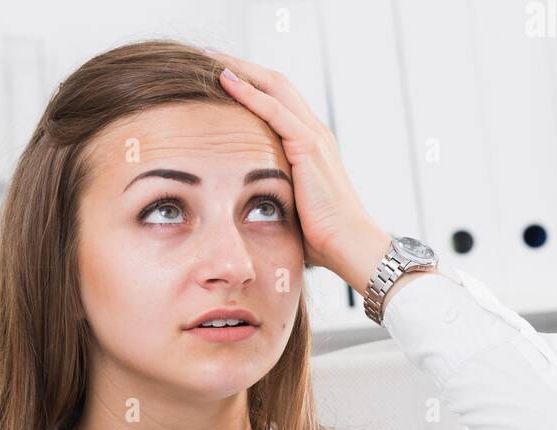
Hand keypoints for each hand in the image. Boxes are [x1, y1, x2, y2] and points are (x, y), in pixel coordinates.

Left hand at [205, 48, 391, 291]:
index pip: (277, 99)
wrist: (349, 246)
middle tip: (207, 56)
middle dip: (241, 66)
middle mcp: (313, 131)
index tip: (218, 76)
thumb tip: (243, 206)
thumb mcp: (290, 207)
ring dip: (241, 69)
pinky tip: (226, 81)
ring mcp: (313, 135)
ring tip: (210, 59)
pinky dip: (250, 92)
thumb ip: (271, 194)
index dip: (249, 84)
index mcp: (309, 143)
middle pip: (275, 82)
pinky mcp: (309, 146)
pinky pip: (275, 109)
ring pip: (274, 86)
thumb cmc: (321, 238)